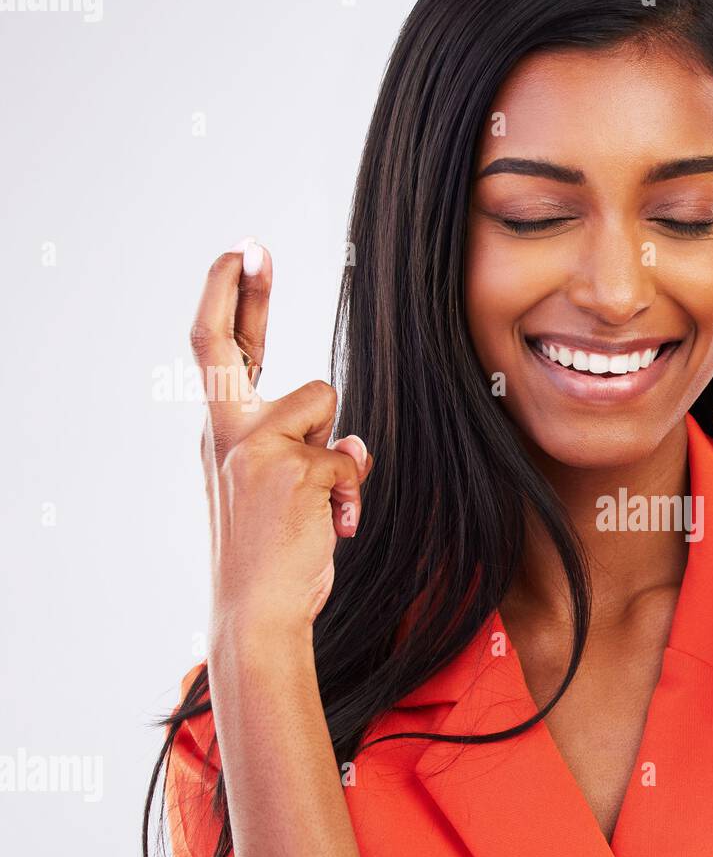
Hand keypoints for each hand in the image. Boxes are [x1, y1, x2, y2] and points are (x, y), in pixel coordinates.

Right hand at [189, 239, 373, 635]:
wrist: (258, 612)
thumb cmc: (273, 556)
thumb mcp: (279, 493)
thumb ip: (307, 451)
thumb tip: (353, 442)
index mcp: (222, 437)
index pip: (217, 356)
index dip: (227, 302)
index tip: (239, 256)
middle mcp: (227, 434)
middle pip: (229, 346)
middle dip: (240, 289)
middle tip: (252, 245)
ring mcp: (256, 448)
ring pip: (325, 403)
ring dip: (338, 452)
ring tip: (322, 506)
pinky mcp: (292, 467)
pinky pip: (349, 457)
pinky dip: (351, 493)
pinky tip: (332, 527)